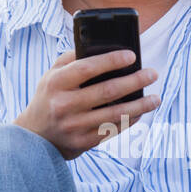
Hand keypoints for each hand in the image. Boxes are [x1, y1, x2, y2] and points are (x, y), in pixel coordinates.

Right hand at [15, 48, 159, 159]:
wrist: (34, 138)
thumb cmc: (49, 99)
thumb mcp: (51, 76)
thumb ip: (71, 60)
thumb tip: (102, 49)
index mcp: (56, 83)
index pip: (87, 68)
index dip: (111, 60)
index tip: (132, 56)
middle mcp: (65, 105)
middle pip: (107, 91)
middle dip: (135, 81)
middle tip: (153, 74)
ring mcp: (75, 126)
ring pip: (115, 114)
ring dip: (140, 105)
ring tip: (156, 98)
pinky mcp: (83, 143)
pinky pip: (113, 129)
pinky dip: (130, 120)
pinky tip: (141, 112)